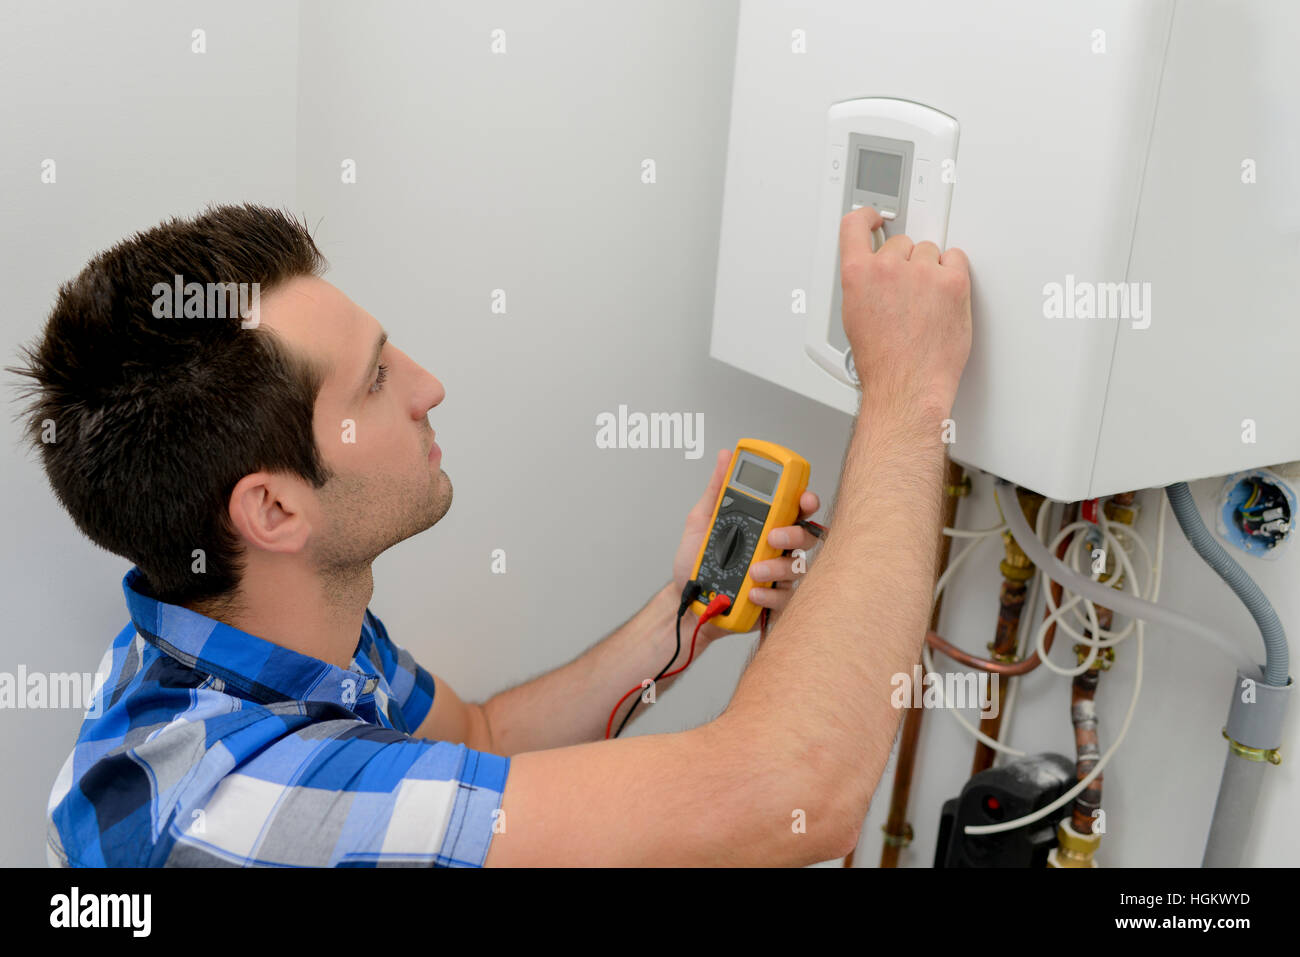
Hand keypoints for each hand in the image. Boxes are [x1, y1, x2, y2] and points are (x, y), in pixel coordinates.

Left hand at [672, 449, 822, 639]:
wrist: (687, 599)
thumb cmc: (697, 561)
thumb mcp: (701, 521)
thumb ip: (718, 490)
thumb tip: (725, 458)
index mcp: (765, 525)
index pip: (795, 509)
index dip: (806, 500)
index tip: (803, 498)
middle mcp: (776, 549)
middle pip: (806, 537)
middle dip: (795, 534)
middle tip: (772, 536)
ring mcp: (777, 575)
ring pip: (797, 568)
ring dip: (777, 567)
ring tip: (753, 570)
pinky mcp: (772, 601)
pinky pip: (784, 598)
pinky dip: (769, 594)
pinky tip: (753, 590)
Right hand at [838, 204, 971, 415]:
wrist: (907, 384)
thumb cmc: (883, 362)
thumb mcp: (854, 318)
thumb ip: (864, 286)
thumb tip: (874, 277)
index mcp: (858, 275)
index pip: (855, 226)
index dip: (867, 217)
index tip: (875, 217)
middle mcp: (888, 268)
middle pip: (903, 243)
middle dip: (907, 263)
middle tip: (911, 294)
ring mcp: (922, 272)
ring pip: (930, 252)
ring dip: (931, 271)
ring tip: (927, 305)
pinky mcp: (952, 280)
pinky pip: (956, 259)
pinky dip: (954, 275)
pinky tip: (944, 299)